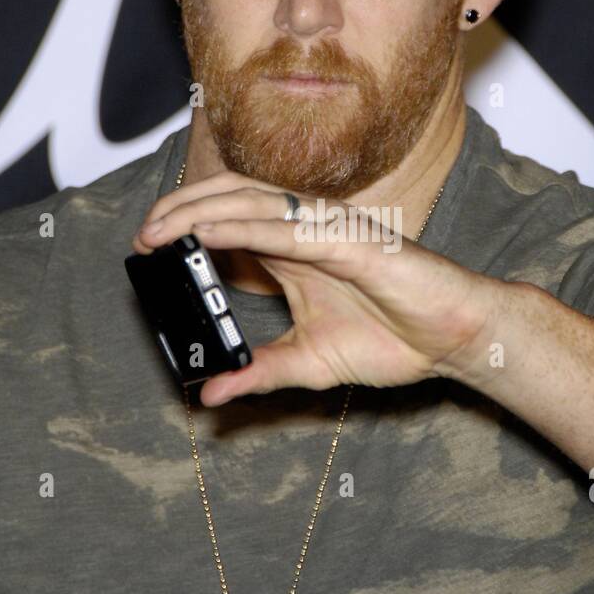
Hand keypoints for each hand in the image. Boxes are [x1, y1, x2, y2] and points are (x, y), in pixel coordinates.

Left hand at [131, 171, 495, 405]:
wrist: (453, 339)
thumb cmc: (394, 340)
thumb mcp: (308, 364)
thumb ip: (258, 373)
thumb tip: (208, 393)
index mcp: (293, 252)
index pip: (228, 220)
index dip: (185, 225)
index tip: (147, 248)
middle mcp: (305, 232)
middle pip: (229, 199)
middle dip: (179, 210)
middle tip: (141, 237)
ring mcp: (326, 231)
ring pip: (249, 202)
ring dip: (197, 211)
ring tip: (159, 228)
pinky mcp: (348, 241)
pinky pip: (285, 227)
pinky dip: (239, 226)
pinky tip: (205, 233)